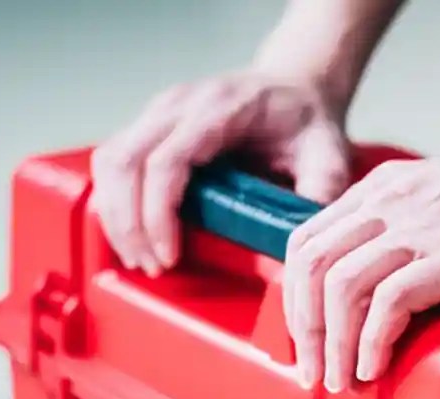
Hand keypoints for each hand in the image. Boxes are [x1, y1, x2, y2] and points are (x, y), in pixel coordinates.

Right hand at [91, 71, 351, 275]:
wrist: (293, 90)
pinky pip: (112, 160)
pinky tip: (133, 233)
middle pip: (127, 161)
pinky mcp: (148, 125)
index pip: (167, 160)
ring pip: (110, 160)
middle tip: (153, 267)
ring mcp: (159, 111)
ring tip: (141, 257)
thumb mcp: (328, 157)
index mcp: (221, 107)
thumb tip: (297, 249)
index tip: (169, 256)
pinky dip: (113, 201)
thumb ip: (318, 197)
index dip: (158, 213)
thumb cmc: (306, 124)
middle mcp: (180, 103)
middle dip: (131, 224)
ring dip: (116, 215)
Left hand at [283, 134, 439, 391]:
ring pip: (339, 289)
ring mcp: (420, 229)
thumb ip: (413, 229)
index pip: (305, 241)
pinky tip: (376, 366)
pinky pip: (386, 304)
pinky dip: (371, 343)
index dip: (294, 297)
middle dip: (303, 330)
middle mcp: (391, 203)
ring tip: (345, 379)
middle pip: (311, 268)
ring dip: (333, 345)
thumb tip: (393, 288)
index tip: (307, 339)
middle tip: (315, 372)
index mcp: (385, 188)